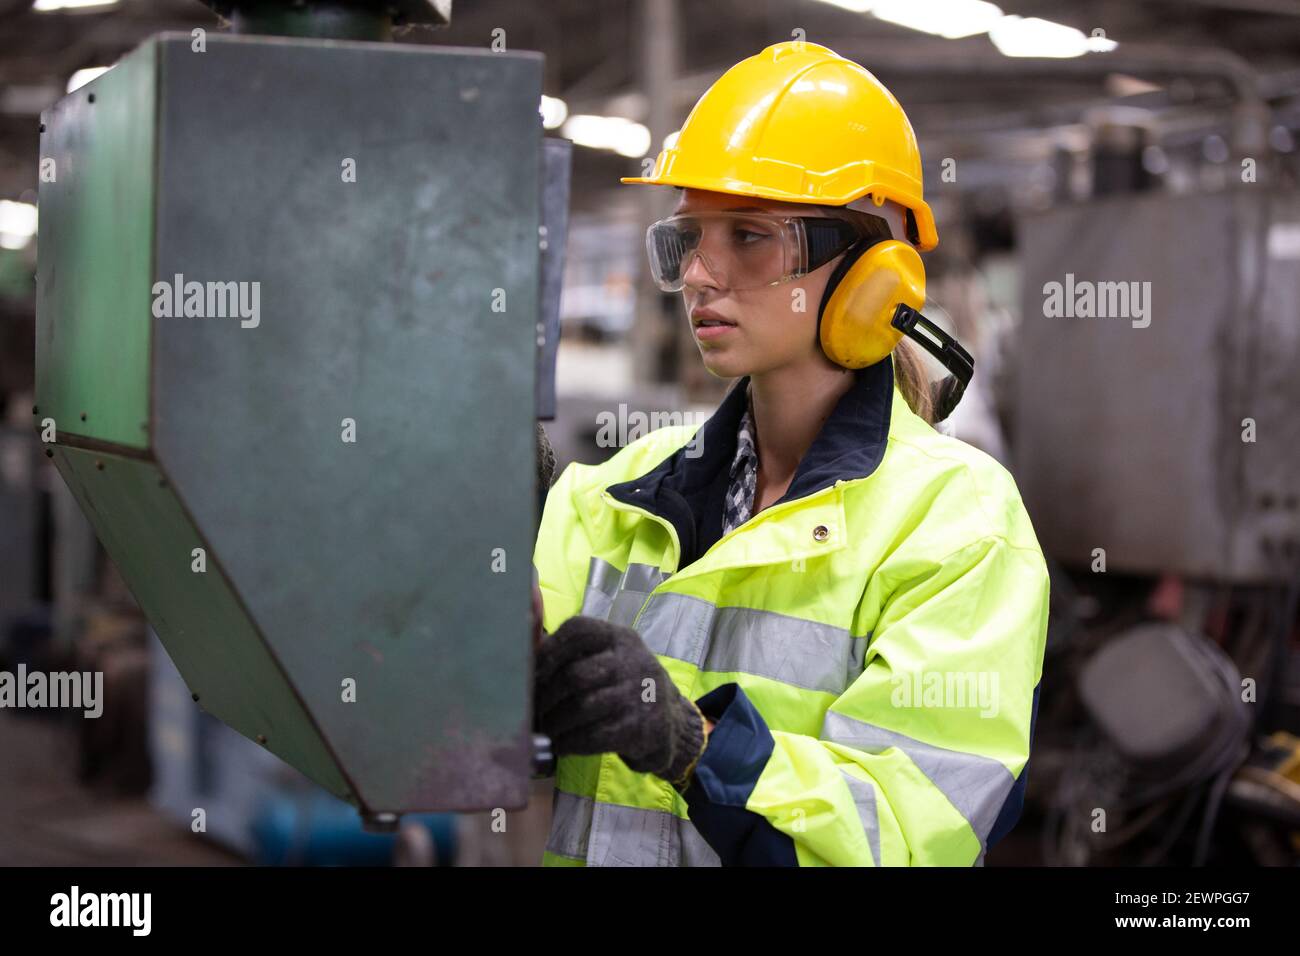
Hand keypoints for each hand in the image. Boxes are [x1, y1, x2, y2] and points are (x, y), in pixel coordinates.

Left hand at [534, 616, 707, 788]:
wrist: (670, 721)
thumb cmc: (624, 686)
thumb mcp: (608, 659)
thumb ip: (571, 653)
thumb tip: (520, 658)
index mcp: (619, 637)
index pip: (579, 630)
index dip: (547, 652)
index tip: (529, 674)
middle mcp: (633, 660)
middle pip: (575, 675)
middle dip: (546, 698)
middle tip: (533, 713)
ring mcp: (640, 694)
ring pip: (583, 708)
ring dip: (556, 724)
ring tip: (546, 731)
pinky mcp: (642, 727)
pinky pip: (595, 736)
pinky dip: (571, 743)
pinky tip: (563, 745)